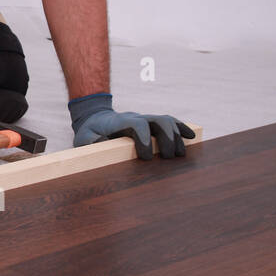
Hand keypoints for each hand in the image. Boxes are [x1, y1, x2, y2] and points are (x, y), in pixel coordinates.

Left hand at [69, 92, 194, 159]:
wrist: (95, 118)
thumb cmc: (89, 132)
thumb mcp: (83, 139)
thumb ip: (90, 144)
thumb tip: (103, 147)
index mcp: (120, 122)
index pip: (137, 124)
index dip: (144, 139)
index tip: (146, 157)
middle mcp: (136, 118)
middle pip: (158, 120)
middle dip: (166, 138)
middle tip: (167, 158)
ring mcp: (145, 119)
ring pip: (166, 121)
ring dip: (176, 136)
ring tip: (180, 155)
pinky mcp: (152, 124)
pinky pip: (170, 122)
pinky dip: (181, 128)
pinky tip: (192, 137)